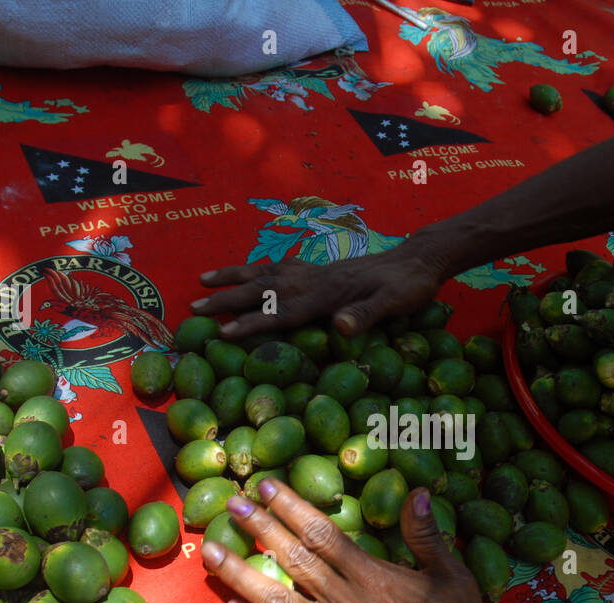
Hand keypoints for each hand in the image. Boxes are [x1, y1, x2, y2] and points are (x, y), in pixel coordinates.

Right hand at [190, 237, 453, 340]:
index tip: (224, 333)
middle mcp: (314, 280)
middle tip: (194, 307)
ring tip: (203, 279)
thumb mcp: (395, 303)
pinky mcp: (321, 269)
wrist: (418, 259)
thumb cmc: (409, 287)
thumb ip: (367, 314)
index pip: (283, 311)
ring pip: (265, 271)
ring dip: (234, 277)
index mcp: (327, 294)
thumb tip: (340, 327)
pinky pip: (279, 265)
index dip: (254, 323)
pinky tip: (247, 272)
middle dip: (228, 299)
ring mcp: (315, 272)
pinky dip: (257, 267)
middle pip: (263, 288)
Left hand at [199, 479, 515, 602]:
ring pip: (275, 600)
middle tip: (230, 505)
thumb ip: (426, 535)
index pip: (321, 533)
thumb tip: (415, 493)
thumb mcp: (453, 575)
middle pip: (291, 558)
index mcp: (373, 576)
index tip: (267, 486)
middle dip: (258, 528)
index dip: (291, 507)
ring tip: (211, 552)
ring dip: (239, 573)